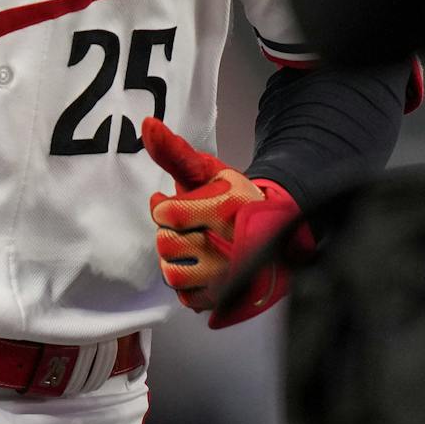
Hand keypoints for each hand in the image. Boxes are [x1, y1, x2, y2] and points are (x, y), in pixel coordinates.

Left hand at [143, 117, 300, 328]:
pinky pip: (185, 296)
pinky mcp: (228, 298)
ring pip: (172, 273)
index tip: (178, 206)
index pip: (166, 214)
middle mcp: (231, 243)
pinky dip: (188, 283)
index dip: (165, 209)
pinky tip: (203, 268)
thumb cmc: (237, 200)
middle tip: (192, 228)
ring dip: (177, 260)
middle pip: (166, 245)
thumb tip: (148, 125)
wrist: (276, 231)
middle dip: (172, 234)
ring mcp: (231, 275)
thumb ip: (175, 152)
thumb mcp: (209, 170)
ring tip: (196, 248)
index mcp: (226, 206)